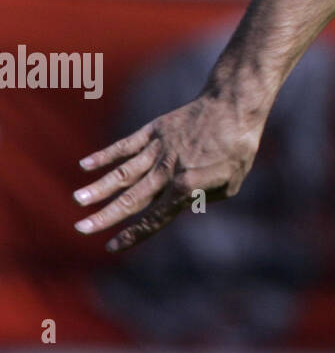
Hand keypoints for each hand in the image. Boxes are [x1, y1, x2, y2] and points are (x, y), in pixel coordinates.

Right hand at [73, 92, 265, 251]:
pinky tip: (85, 164)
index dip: (133, 234)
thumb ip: (205, 197)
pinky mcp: (155, 130)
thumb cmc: (238, 147)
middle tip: (81, 228)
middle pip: (130, 198)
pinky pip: (126, 145)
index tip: (112, 246)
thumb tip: (184, 202)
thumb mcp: (231, 182)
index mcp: (186, 187)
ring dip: (100, 187)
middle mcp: (167, 171)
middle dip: (104, 216)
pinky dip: (106, 155)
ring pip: (123, 172)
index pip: (154, 218)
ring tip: (78, 200)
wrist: (235, 106)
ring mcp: (159, 149)